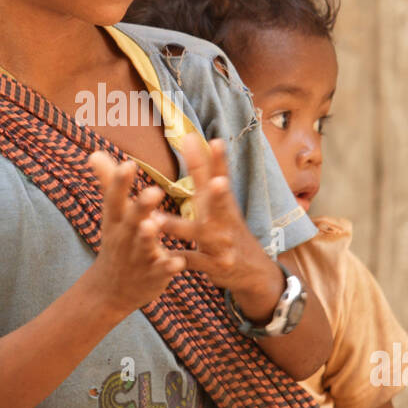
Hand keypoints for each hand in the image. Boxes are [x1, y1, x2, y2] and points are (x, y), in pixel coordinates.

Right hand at [86, 151, 185, 317]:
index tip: (129, 164)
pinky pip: (162, 270)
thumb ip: (109, 184)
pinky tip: (179, 261)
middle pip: (132, 221)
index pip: (114, 199)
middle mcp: (125, 238)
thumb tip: (94, 153)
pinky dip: (169, 266)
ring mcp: (139, 258)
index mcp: (116, 221)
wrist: (110, 291)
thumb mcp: (111, 215)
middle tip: (154, 190)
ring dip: (149, 236)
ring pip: (144, 245)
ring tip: (155, 224)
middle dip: (140, 207)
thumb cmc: (117, 243)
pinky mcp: (153, 275)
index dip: (119, 183)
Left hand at [152, 132, 276, 305]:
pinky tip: (162, 258)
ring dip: (177, 226)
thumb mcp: (217, 200)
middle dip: (219, 194)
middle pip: (222, 204)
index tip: (216, 141)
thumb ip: (203, 171)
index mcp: (222, 202)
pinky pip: (193, 262)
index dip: (219, 160)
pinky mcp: (216, 267)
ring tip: (155, 218)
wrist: (252, 271)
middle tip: (218, 183)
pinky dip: (178, 260)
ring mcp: (223, 245)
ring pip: (200, 235)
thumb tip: (189, 136)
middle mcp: (225, 220)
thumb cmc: (225, 227)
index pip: (221, 176)